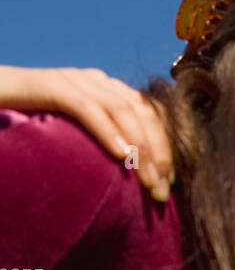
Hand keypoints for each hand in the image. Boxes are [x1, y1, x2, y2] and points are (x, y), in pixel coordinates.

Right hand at [0, 65, 173, 198]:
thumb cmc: (31, 123)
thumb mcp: (75, 136)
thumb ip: (101, 143)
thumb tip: (130, 175)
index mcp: (107, 90)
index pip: (149, 114)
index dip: (164, 147)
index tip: (169, 182)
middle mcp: (96, 80)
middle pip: (142, 112)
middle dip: (158, 152)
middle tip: (162, 190)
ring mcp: (75, 80)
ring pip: (122, 111)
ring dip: (140, 149)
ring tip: (148, 181)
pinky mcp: (53, 86)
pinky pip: (88, 109)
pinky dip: (108, 133)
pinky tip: (121, 157)